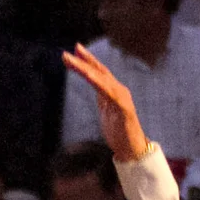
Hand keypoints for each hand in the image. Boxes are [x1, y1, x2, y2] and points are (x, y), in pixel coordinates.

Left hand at [63, 44, 150, 161]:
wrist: (132, 149)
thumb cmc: (119, 131)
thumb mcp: (107, 110)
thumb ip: (102, 97)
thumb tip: (95, 86)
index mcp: (113, 91)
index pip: (99, 72)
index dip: (87, 60)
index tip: (74, 50)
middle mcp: (119, 90)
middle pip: (100, 72)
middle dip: (84, 61)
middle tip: (67, 52)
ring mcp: (122, 98)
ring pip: (103, 80)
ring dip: (87, 70)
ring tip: (73, 62)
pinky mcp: (125, 109)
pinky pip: (111, 94)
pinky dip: (101, 84)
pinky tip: (90, 76)